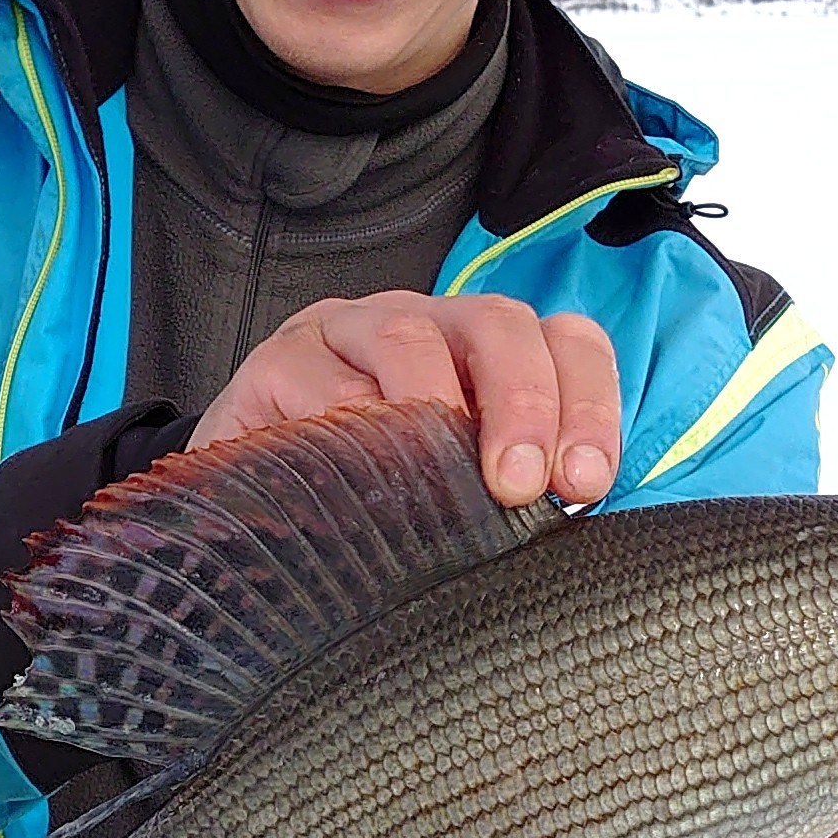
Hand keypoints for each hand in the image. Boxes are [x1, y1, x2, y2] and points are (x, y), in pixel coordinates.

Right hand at [192, 290, 621, 508]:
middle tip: (522, 484)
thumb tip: (579, 511)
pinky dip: (351, 426)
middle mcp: (427, 326)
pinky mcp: (279, 360)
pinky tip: (362, 476)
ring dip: (438, 412)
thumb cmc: (372, 505)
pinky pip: (323, 379)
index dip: (589, 402)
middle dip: (525, 402)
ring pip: (412, 337)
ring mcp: (350, 333)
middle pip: (499, 323)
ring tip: (444, 482)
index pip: (565, 342)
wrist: (248, 514)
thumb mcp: (459, 497)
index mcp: (487, 353)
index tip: (585, 481)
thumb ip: (518, 495)